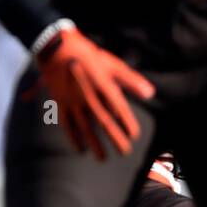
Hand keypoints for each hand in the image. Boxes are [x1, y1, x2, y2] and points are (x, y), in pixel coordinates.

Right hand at [35, 24, 154, 158]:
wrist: (56, 49)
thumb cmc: (88, 55)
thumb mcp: (112, 63)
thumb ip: (130, 80)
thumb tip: (150, 93)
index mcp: (103, 84)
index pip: (119, 108)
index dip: (127, 123)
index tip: (134, 135)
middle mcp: (88, 95)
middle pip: (104, 121)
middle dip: (115, 138)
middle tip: (125, 152)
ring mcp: (72, 101)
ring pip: (85, 126)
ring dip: (94, 143)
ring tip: (102, 158)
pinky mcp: (60, 103)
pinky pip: (67, 124)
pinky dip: (73, 137)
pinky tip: (80, 149)